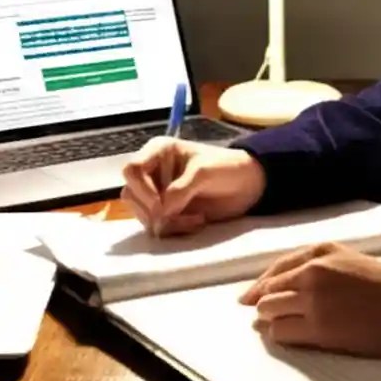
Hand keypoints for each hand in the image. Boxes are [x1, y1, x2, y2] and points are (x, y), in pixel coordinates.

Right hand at [120, 137, 264, 236]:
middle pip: (131, 194)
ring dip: (167, 222)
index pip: (132, 169)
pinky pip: (157, 226)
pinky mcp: (167, 212)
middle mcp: (153, 172)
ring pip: (142, 214)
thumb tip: (160, 213)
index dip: (141, 188)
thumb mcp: (203, 173)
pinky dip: (175, 229)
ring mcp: (158, 193)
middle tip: (176, 216)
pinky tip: (196, 222)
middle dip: (153, 210)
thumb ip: (179, 190)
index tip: (159, 203)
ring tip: (195, 219)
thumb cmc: (226, 167)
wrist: (248, 185)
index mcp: (158, 152)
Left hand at [240, 242, 380, 358]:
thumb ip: (323, 267)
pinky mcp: (318, 327)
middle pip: (267, 289)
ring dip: (271, 319)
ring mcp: (313, 299)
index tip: (251, 296)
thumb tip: (292, 285)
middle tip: (261, 316)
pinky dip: (281, 335)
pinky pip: (281, 331)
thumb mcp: (354, 261)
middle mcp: (312, 271)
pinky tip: (291, 336)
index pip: (277, 267)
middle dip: (263, 303)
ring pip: (268, 310)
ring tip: (280, 326)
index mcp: (322, 251)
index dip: (261, 284)